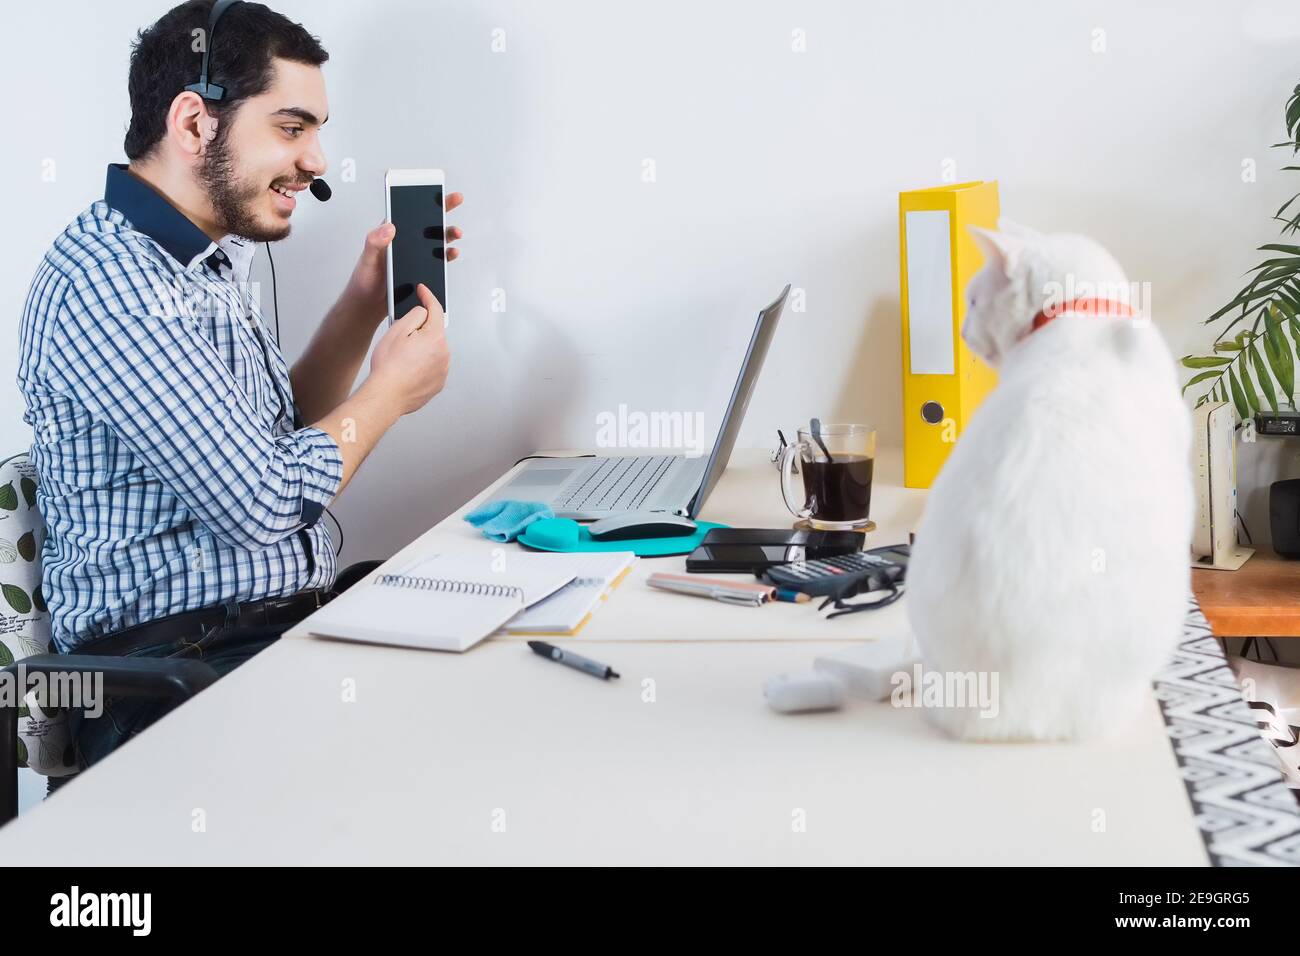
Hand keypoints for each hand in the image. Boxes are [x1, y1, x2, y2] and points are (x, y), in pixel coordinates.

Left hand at [341, 193, 464, 325]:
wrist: (368, 305)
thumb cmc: (364, 281)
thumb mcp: (367, 259)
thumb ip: (375, 242)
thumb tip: (389, 227)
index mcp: (390, 233)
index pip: (408, 211)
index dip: (422, 199)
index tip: (435, 190)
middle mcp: (404, 242)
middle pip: (427, 222)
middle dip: (443, 210)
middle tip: (455, 200)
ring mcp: (414, 256)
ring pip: (435, 240)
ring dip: (448, 234)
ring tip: (456, 233)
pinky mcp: (420, 269)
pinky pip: (437, 260)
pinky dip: (447, 255)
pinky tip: (452, 253)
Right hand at [367, 284, 449, 413]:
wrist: (386, 396)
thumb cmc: (388, 367)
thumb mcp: (397, 330)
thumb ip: (414, 315)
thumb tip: (423, 311)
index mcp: (435, 337)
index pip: (435, 309)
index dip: (427, 296)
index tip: (423, 290)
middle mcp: (444, 353)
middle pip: (434, 332)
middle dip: (420, 330)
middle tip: (400, 340)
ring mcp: (443, 370)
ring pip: (433, 350)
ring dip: (422, 349)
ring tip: (402, 359)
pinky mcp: (438, 383)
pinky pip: (432, 367)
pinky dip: (423, 365)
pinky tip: (407, 369)